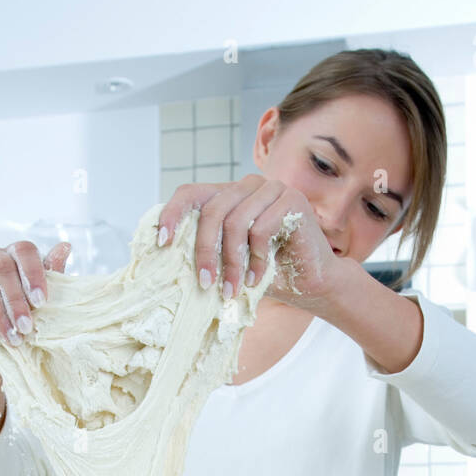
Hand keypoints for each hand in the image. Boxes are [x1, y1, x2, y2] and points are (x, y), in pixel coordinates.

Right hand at [0, 240, 70, 371]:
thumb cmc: (12, 327)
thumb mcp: (35, 307)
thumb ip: (49, 278)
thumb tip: (66, 246)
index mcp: (12, 255)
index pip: (24, 250)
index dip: (34, 273)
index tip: (42, 302)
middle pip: (3, 266)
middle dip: (17, 301)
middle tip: (26, 328)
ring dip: (0, 313)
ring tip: (12, 339)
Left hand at [157, 175, 341, 309]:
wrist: (313, 284)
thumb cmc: (268, 274)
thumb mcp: (229, 262)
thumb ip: (207, 251)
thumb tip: (166, 259)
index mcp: (229, 196)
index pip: (191, 192)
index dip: (172, 214)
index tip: (162, 242)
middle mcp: (248, 186)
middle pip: (212, 211)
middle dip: (205, 251)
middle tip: (205, 283)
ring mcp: (271, 188)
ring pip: (235, 221)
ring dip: (231, 262)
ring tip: (232, 289)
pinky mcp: (292, 200)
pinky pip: (260, 228)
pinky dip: (255, 258)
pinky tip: (256, 278)